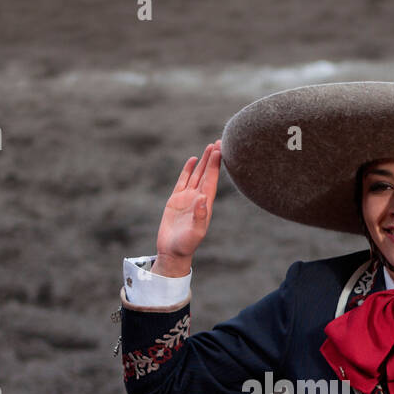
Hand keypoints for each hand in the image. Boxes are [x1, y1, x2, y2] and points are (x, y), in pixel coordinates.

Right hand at [153, 139, 221, 276]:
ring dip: (203, 161)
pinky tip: (193, 160)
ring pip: (197, 175)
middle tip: (219, 141)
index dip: (216, 165)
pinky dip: (188, 170)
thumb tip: (203, 198)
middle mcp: (198, 199)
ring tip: (209, 146)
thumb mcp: (194, 233)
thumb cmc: (186, 245)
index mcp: (206, 205)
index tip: (221, 150)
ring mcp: (187, 198)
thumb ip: (199, 216)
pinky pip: (183, 181)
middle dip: (213, 158)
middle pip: (207, 174)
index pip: (212, 180)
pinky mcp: (176, 200)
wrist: (173, 252)